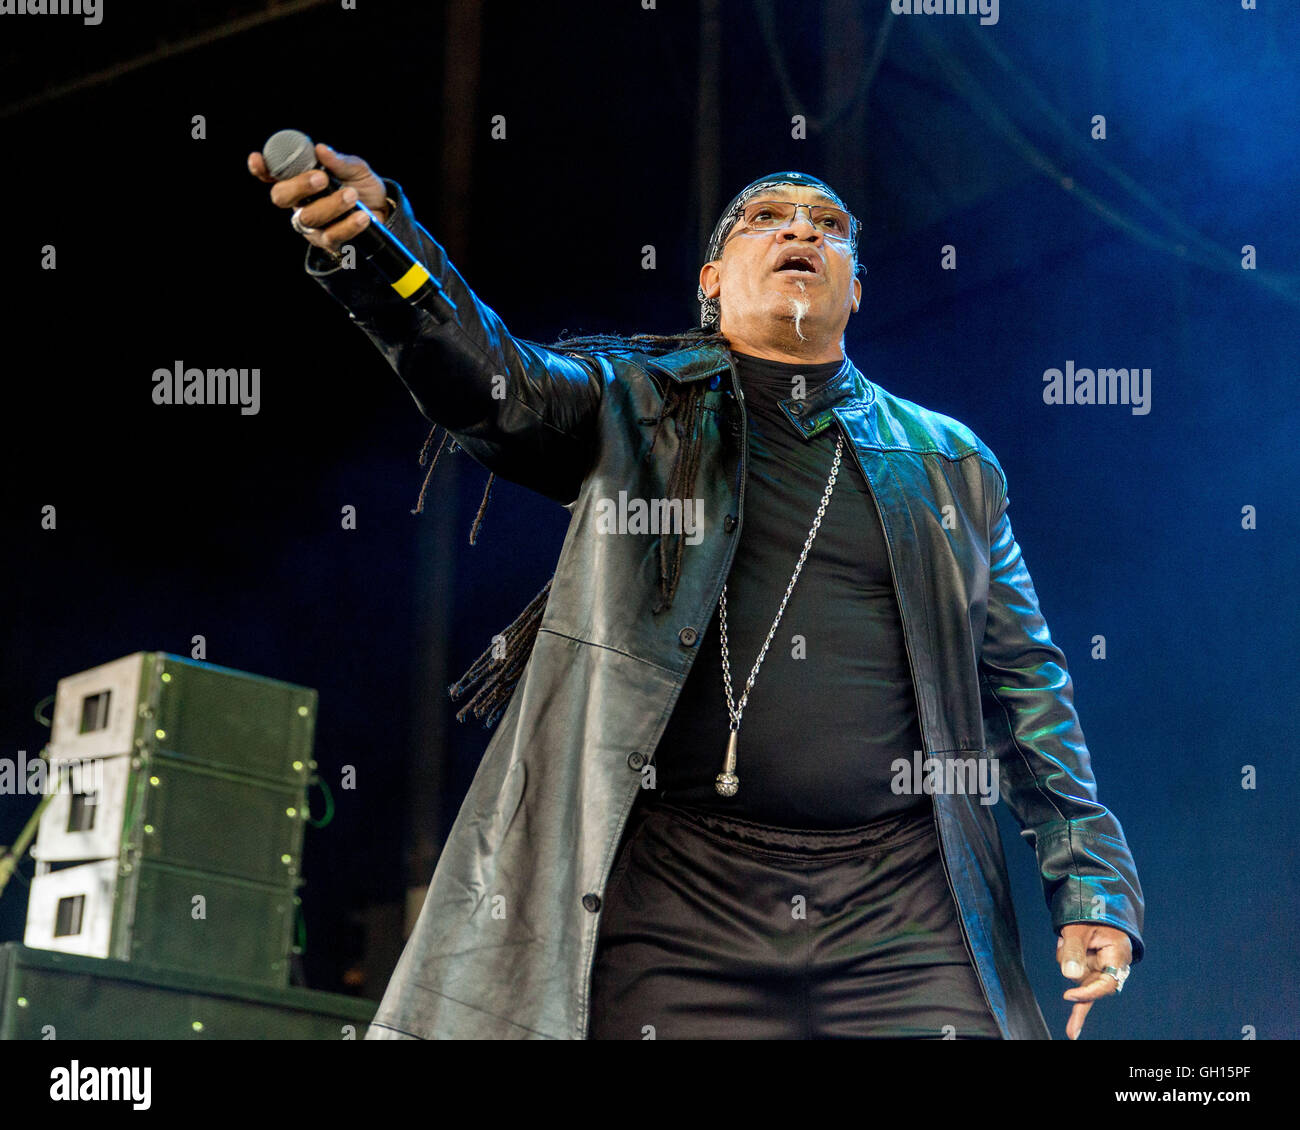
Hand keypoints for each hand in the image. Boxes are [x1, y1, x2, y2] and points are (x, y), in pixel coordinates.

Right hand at [247, 141, 389, 255]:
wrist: (384, 211)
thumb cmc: (362, 186)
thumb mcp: (355, 169)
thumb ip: (338, 161)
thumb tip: (321, 149)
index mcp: (299, 181)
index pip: (273, 175)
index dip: (261, 169)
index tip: (258, 159)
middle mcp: (299, 204)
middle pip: (281, 197)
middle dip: (299, 186)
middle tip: (321, 178)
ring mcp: (312, 226)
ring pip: (308, 217)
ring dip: (331, 205)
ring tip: (353, 195)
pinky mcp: (328, 242)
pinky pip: (332, 236)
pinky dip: (348, 225)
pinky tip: (362, 216)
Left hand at [1057, 922, 1132, 1039]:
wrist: (1094, 905)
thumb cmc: (1090, 914)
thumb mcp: (1078, 928)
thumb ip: (1074, 950)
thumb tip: (1069, 976)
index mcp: (1118, 955)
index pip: (1107, 982)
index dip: (1088, 992)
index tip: (1069, 996)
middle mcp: (1111, 966)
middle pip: (1091, 985)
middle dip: (1078, 990)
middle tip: (1071, 1020)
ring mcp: (1099, 969)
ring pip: (1076, 977)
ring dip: (1065, 957)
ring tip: (1065, 935)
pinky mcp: (1089, 969)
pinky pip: (1080, 985)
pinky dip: (1076, 1002)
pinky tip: (1072, 1031)